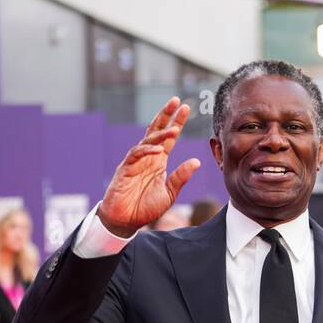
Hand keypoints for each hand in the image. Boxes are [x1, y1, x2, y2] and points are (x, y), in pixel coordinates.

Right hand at [97, 97, 200, 236]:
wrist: (126, 221)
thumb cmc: (145, 208)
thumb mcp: (169, 194)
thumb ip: (181, 177)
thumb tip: (196, 161)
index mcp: (158, 161)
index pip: (169, 138)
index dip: (177, 123)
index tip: (186, 108)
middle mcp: (148, 157)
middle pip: (156, 130)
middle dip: (166, 115)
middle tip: (176, 101)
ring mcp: (136, 161)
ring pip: (148, 140)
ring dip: (161, 134)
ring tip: (175, 129)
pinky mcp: (126, 168)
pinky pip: (137, 154)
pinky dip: (148, 151)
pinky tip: (159, 150)